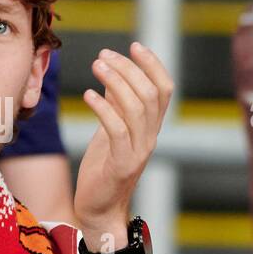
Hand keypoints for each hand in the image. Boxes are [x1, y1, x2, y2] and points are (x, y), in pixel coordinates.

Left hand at [74, 42, 173, 246]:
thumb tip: (111, 73)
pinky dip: (103, 108)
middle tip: (104, 55)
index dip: (153, 65)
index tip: (134, 45)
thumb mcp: (110, 130)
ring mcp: (139, 151)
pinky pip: (117, 130)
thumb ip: (115, 104)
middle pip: (151, 93)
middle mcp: (151, 137)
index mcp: (151, 127)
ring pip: (137, 108)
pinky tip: (87, 95)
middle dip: (129, 68)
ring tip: (96, 65)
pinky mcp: (122, 164)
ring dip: (116, 82)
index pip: (165, 89)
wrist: (98, 209)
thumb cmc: (103, 168)